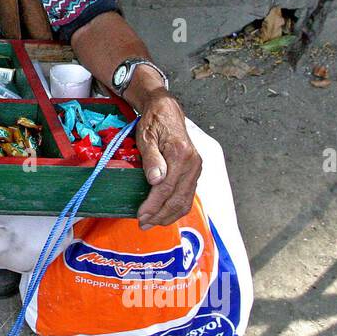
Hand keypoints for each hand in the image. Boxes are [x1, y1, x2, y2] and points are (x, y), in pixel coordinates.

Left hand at [131, 91, 201, 228]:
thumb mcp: (146, 137)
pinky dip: (176, 208)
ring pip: (185, 201)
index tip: (140, 215)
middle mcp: (193, 164)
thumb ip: (151, 158)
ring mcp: (196, 169)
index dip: (153, 205)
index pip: (166, 188)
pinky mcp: (194, 172)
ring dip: (168, 216)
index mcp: (181, 154)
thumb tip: (155, 181)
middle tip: (143, 224)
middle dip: (159, 215)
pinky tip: (163, 214)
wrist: (167, 111)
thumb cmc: (154, 122)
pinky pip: (187, 196)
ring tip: (151, 223)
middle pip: (177, 199)